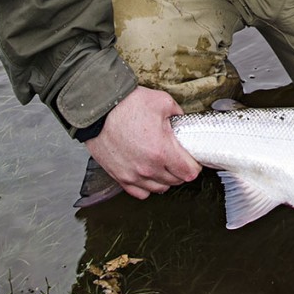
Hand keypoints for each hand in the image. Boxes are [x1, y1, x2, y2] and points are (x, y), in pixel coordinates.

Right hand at [86, 86, 201, 199]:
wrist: (98, 110)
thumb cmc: (126, 105)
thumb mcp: (162, 101)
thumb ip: (178, 114)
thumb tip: (182, 120)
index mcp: (162, 151)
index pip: (189, 172)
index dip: (195, 166)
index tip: (193, 160)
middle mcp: (148, 168)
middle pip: (176, 181)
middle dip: (181, 170)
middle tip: (179, 158)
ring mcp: (132, 175)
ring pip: (159, 188)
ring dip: (165, 179)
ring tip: (164, 165)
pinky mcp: (119, 177)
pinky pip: (140, 192)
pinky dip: (147, 186)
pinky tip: (149, 174)